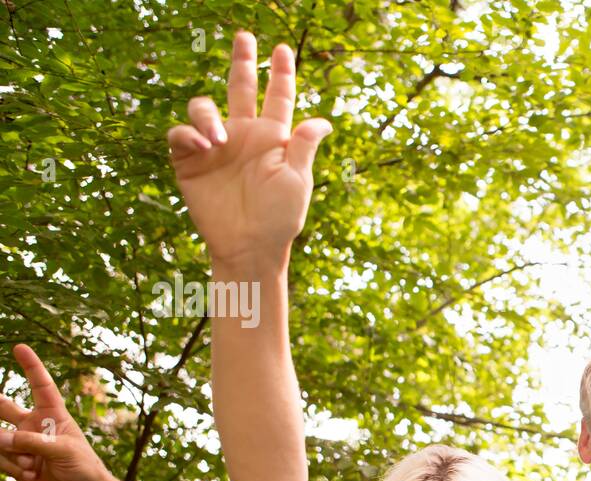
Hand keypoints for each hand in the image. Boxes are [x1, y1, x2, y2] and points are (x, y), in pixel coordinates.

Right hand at [0, 345, 112, 480]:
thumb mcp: (64, 451)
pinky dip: (8, 467)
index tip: (20, 347)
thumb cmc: (85, 469)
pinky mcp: (13, 462)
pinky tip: (29, 476)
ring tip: (33, 467)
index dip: (32, 366)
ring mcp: (21, 443)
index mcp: (53, 415)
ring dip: (11, 454)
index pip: (41, 386)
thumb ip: (31, 442)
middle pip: (3, 407)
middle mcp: (34, 425)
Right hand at [168, 31, 330, 265]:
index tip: (281, 48)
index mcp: (272, 138)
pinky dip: (188, 134)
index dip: (280, 73)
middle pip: (240, 88)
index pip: (277, 98)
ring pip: (204, 107)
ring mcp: (216, 147)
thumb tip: (322, 120)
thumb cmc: (279, 218)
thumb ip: (303, 147)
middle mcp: (243, 136)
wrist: (249, 247)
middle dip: (242, 61)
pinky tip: (203, 147)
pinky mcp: (190, 162)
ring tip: (218, 138)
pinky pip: (181, 134)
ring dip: (207, 114)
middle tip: (244, 36)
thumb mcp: (297, 182)